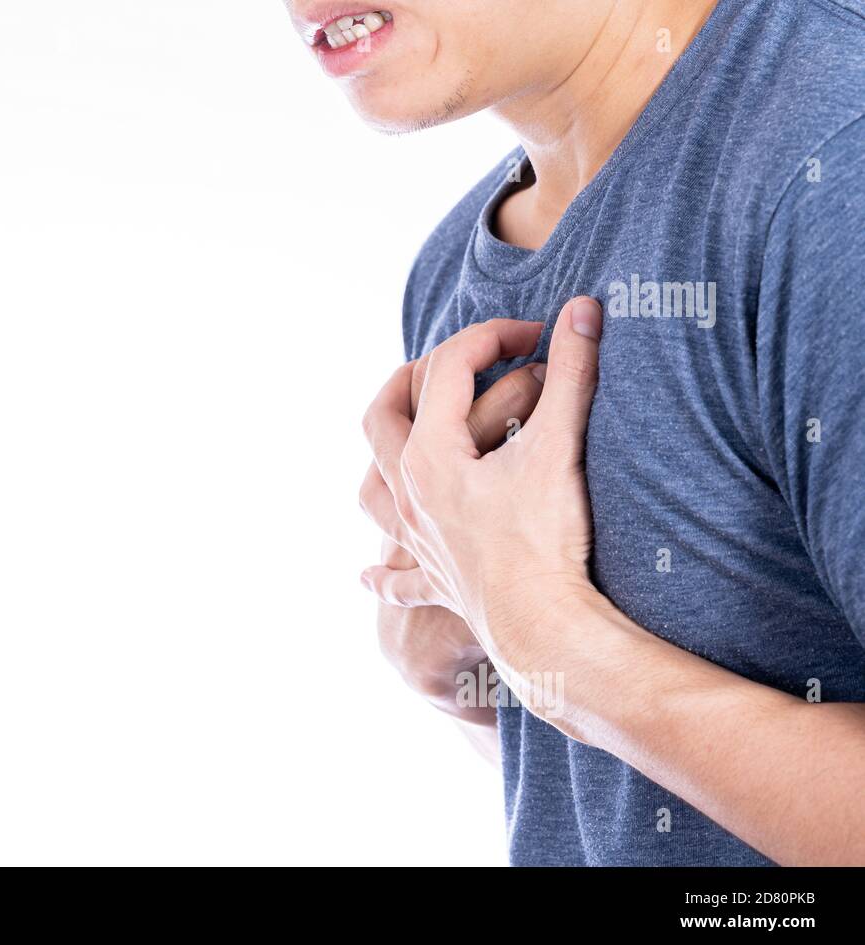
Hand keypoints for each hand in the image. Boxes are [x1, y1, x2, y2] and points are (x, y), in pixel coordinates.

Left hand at [361, 341, 547, 716]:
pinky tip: (367, 576)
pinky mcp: (434, 582)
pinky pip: (394, 578)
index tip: (537, 334)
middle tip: (448, 362)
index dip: (492, 338)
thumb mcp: (562, 445)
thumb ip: (574, 372)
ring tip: (395, 445)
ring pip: (370, 491)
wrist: (542, 628)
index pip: (449, 370)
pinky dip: (382, 573)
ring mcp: (415, 539)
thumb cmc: (547, 538)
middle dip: (410, 378)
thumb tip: (585, 308)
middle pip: (380, 417)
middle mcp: (408, 493)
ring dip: (376, 463)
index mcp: (430, 453)